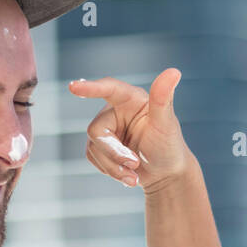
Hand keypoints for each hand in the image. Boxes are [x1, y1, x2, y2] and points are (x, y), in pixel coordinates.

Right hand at [68, 69, 189, 192]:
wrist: (165, 174)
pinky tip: (126, 174)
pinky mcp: (100, 145)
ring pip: (94, 147)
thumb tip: (174, 71)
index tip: (73, 88)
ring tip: (134, 176)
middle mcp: (115, 110)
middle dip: (114, 153)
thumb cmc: (169, 147)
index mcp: (131, 99)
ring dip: (114, 167)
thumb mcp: (166, 125)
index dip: (91, 88)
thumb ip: (163, 99)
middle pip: (97, 130)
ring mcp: (107, 128)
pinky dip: (110, 170)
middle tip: (135, 165)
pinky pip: (93, 157)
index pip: (108, 89)